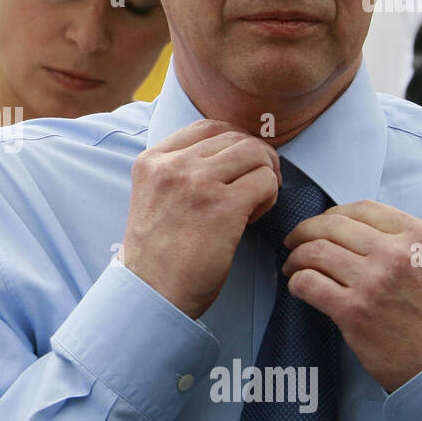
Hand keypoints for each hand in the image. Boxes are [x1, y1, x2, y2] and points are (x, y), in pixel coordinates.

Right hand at [122, 120, 280, 319]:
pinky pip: (265, 182)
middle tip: (257, 187)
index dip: (235, 143)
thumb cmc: (157, 256)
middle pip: (236, 138)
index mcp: (152, 161)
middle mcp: (172, 165)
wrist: (152, 294)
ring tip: (255, 203)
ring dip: (265, 176)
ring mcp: (196, 183)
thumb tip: (228, 155)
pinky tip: (254, 218)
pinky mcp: (222, 206)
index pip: (208, 127)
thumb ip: (179, 173)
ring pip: (255, 154)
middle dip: (256, 160)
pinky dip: (269, 198)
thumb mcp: (154, 198)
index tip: (241, 166)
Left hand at [282, 201, 421, 391]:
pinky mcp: (354, 312)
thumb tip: (352, 231)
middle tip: (294, 241)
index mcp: (419, 237)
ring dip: (296, 257)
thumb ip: (401, 241)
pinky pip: (308, 283)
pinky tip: (299, 286)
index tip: (321, 224)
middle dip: (304, 231)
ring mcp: (373, 283)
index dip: (332, 214)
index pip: (362, 208)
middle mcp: (396, 255)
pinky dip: (296, 282)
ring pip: (314, 251)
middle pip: (331, 226)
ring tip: (293, 266)